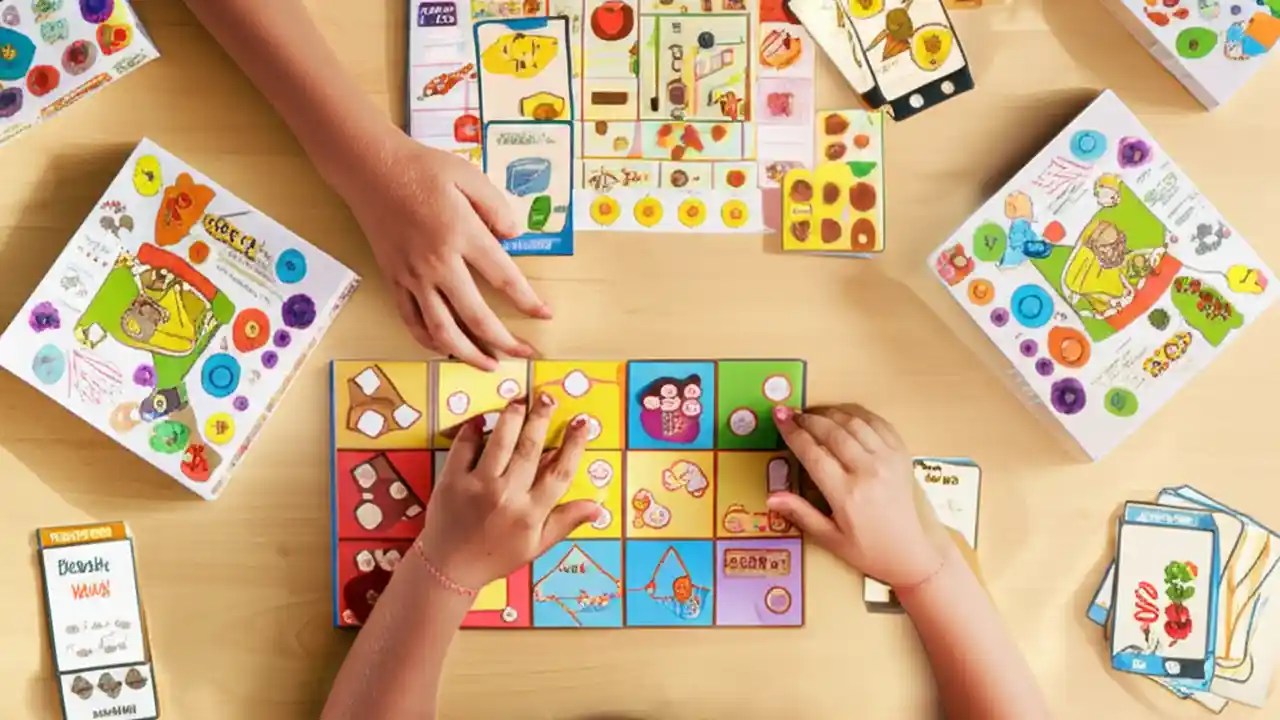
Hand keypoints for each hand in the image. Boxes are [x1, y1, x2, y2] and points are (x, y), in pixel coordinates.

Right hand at [342, 131, 550, 369]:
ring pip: (442, 330)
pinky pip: (412, 321)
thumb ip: (496, 207)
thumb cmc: (422, 168)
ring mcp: (412, 276)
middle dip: (505, 341)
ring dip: (468, 354)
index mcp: (462, 234)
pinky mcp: (393, 280)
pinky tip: (447, 349)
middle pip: (476, 316)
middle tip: (525, 353)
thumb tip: (513, 237)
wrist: (369, 168)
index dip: (527, 301)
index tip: (544, 314)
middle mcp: (438, 263)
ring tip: (489, 365)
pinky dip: (430, 341)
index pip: (504, 278)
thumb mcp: (469, 175)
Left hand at [415, 392, 599, 589]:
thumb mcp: (535, 546)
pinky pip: (464, 447)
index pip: (560, 472)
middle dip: (542, 418)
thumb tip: (598, 507)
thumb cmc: (495, 556)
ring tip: (520, 400)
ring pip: (501, 441)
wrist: (448, 568)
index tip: (582, 423)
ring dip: (512, 416)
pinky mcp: (452, 481)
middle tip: (548, 397)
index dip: (574, 444)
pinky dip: (473, 430)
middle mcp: (507, 496)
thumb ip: (565, 521)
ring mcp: (478, 487)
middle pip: (531, 448)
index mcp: (531, 513)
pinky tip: (481, 419)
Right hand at [767, 405, 945, 587]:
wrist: (910, 553)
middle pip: (832, 431)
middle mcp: (868, 471)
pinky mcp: (902, 454)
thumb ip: (801, 514)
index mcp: (846, 494)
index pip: (813, 453)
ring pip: (854, 422)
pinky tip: (843, 414)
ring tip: (814, 413)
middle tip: (791, 413)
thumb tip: (772, 497)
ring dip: (831, 412)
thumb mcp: (830, 539)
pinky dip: (858, 413)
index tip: (779, 417)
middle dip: (808, 418)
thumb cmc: (868, 550)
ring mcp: (888, 459)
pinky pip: (878, 423)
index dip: (793, 433)